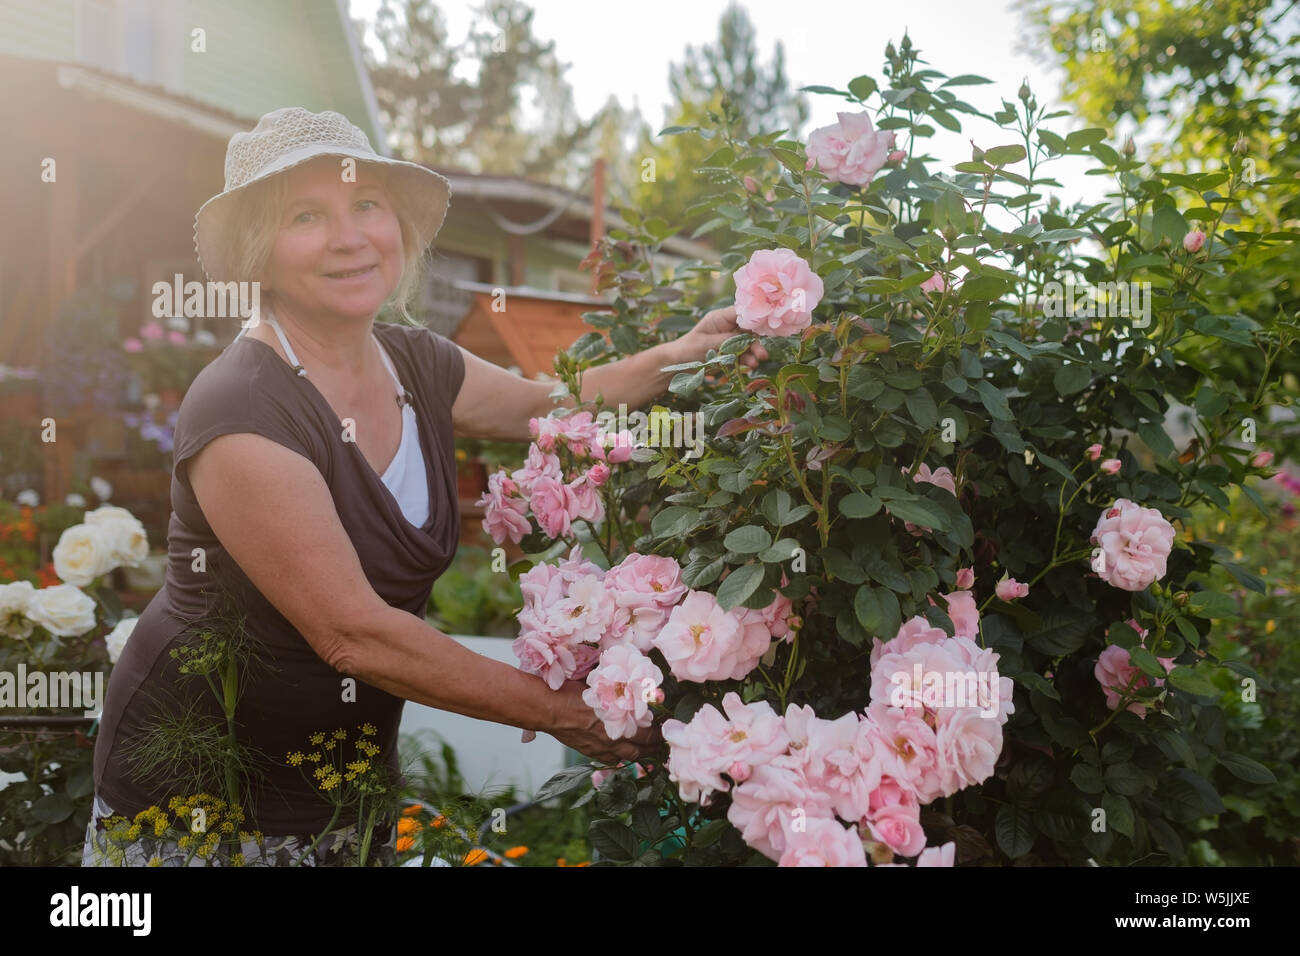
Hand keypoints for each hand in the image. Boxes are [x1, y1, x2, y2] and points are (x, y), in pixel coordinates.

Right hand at [545, 680, 662, 764]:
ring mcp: (600, 747)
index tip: (665, 727)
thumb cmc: (572, 692)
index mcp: (617, 720)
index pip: (647, 732)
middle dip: (653, 747)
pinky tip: (622, 753)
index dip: (658, 732)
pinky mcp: (589, 751)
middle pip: (640, 749)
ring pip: (626, 757)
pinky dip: (619, 757)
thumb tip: (635, 687)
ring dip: (639, 754)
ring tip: (647, 750)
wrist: (548, 708)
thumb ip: (619, 691)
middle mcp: (611, 738)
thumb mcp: (601, 685)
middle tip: (661, 743)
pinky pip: (609, 759)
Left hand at [678, 305, 768, 369]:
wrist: (677, 365)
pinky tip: (752, 366)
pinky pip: (743, 355)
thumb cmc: (687, 350)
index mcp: (720, 318)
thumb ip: (726, 340)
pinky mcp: (730, 354)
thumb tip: (745, 338)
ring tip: (758, 361)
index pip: (742, 313)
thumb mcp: (706, 343)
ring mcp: (730, 341)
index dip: (755, 317)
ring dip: (754, 352)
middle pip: (748, 330)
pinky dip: (748, 360)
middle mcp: (728, 327)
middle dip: (756, 341)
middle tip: (763, 353)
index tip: (767, 325)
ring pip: (747, 344)